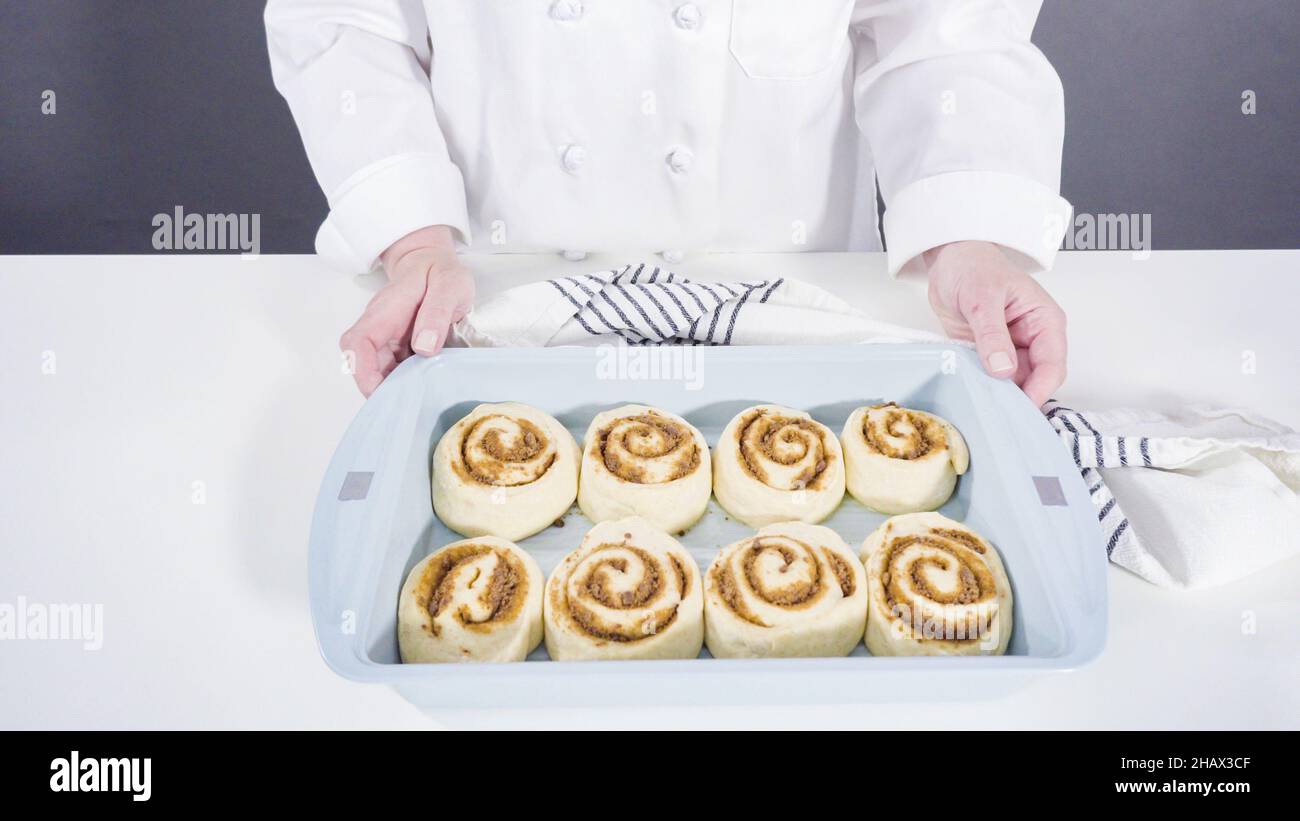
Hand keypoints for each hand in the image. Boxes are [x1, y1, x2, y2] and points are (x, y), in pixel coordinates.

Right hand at [339, 226, 473, 396]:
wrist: (432, 262)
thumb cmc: (439, 271)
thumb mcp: (449, 285)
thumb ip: (437, 313)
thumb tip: (424, 348)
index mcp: (385, 312)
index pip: (358, 343)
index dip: (363, 371)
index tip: (381, 392)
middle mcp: (379, 328)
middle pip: (364, 364)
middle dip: (379, 389)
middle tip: (406, 408)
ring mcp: (386, 339)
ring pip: (379, 371)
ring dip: (394, 388)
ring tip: (418, 404)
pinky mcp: (397, 347)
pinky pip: (394, 370)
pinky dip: (405, 383)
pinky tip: (424, 392)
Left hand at [924, 241, 1066, 407]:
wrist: (949, 259)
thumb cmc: (973, 267)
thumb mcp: (982, 298)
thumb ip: (992, 334)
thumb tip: (1003, 369)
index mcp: (1044, 321)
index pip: (1052, 366)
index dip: (1038, 390)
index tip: (1018, 409)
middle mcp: (1033, 339)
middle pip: (1035, 380)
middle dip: (1019, 399)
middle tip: (998, 418)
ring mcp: (1011, 349)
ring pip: (1013, 384)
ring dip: (999, 396)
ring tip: (983, 412)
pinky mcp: (989, 354)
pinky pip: (991, 379)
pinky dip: (983, 389)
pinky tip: (973, 400)